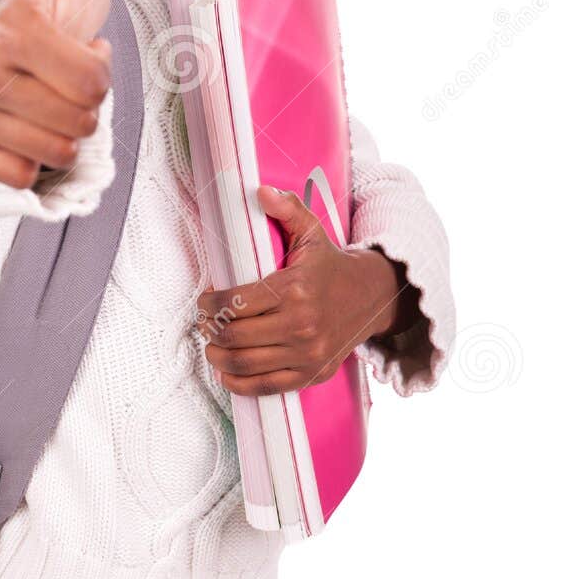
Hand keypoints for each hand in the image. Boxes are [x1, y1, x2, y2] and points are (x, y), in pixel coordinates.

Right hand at [0, 0, 112, 189]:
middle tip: (59, 78)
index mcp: (10, 29)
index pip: (93, 87)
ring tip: (42, 100)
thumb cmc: (48, 14)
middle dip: (81, 106)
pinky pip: (19, 176)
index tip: (77, 50)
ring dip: (58, 133)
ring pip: (52, 154)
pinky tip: (19, 130)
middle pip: (77, 124)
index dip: (98, 72)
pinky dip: (29, 161)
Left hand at [196, 185, 416, 395]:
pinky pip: (265, 387)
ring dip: (218, 357)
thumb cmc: (331, 266)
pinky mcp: (312, 374)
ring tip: (213, 345)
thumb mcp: (312, 233)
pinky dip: (239, 383)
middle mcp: (301, 325)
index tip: (204, 300)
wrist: (372, 298)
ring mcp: (307, 353)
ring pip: (244, 364)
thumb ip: (287, 210)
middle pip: (234, 336)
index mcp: (295, 290)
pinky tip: (227, 371)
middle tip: (205, 322)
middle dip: (210, 330)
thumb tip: (260, 191)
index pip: (235, 303)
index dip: (209, 303)